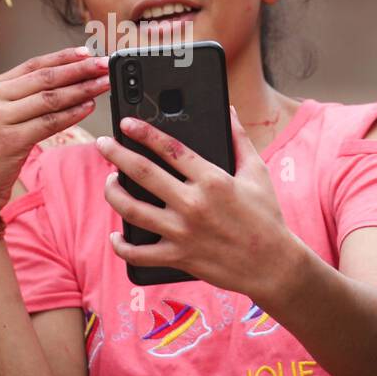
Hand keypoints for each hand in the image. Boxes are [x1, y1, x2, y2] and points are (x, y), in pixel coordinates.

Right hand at [0, 47, 110, 228]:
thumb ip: (21, 98)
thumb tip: (63, 83)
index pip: (34, 64)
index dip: (64, 57)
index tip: (88, 52)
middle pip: (45, 78)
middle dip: (79, 70)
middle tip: (104, 65)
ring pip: (50, 99)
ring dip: (82, 89)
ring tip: (104, 84)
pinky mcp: (10, 141)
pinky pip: (49, 123)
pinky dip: (72, 114)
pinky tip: (89, 107)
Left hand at [96, 105, 306, 299]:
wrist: (274, 265)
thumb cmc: (267, 217)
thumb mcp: (257, 172)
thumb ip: (239, 139)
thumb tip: (227, 110)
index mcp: (212, 179)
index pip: (170, 148)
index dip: (144, 132)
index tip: (127, 123)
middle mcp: (193, 204)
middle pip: (142, 173)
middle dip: (116, 154)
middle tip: (103, 144)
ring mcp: (183, 232)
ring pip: (132, 210)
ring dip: (113, 193)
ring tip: (109, 182)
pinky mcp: (179, 257)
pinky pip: (139, 253)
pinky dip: (121, 245)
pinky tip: (115, 234)